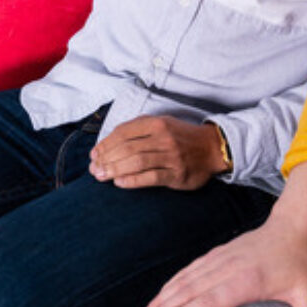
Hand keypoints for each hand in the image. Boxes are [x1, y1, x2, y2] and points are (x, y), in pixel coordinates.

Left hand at [90, 117, 227, 190]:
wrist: (212, 148)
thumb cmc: (180, 137)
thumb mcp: (161, 124)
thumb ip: (138, 130)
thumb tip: (108, 145)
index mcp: (156, 123)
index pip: (123, 132)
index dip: (105, 144)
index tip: (94, 154)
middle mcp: (163, 138)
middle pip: (126, 148)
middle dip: (106, 159)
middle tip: (94, 169)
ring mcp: (170, 156)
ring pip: (136, 162)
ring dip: (114, 170)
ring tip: (101, 176)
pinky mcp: (177, 174)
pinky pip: (150, 177)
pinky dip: (132, 181)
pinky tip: (119, 183)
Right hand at [138, 211, 306, 306]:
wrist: (294, 226)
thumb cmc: (301, 264)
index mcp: (250, 280)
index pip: (214, 298)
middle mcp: (229, 267)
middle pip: (191, 289)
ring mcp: (220, 258)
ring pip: (185, 279)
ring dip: (162, 298)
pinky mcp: (216, 255)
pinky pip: (188, 271)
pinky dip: (170, 285)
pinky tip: (158, 299)